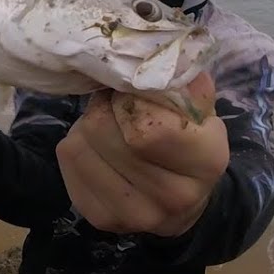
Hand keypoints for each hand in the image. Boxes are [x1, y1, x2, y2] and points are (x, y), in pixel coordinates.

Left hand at [55, 72, 228, 236]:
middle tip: (116, 103)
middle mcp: (173, 196)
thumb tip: (162, 54)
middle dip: (105, 107)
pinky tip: (97, 145)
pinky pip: (68, 161)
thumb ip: (184, 82)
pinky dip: (77, 143)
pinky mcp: (101, 219)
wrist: (182, 203)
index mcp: (206, 162)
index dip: (132, 99)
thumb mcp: (201, 109)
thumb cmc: (190, 142)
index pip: (149, 126)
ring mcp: (134, 214)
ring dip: (88, 123)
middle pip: (104, 131)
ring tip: (107, 123)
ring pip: (80, 144)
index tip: (136, 92)